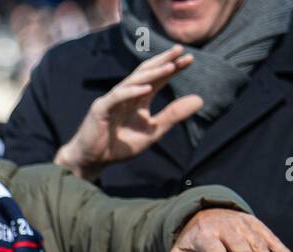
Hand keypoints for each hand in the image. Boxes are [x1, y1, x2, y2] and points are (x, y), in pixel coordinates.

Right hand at [54, 45, 202, 180]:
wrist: (92, 161)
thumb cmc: (118, 147)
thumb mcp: (152, 132)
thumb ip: (173, 116)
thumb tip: (200, 99)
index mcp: (137, 99)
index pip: (157, 78)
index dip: (172, 68)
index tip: (190, 59)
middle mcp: (125, 95)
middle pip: (146, 72)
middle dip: (162, 61)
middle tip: (180, 50)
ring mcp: (112, 100)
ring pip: (133, 81)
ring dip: (151, 73)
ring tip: (170, 66)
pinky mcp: (101, 109)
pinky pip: (118, 97)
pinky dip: (132, 92)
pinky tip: (146, 88)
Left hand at [147, 208, 292, 251]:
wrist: (207, 213)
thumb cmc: (191, 241)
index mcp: (204, 236)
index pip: (211, 246)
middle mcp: (225, 228)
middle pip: (236, 243)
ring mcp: (242, 226)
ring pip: (256, 243)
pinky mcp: (256, 226)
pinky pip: (270, 239)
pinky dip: (281, 250)